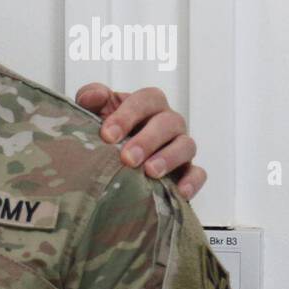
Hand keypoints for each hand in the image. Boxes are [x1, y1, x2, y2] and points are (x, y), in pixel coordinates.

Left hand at [75, 84, 205, 198]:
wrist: (110, 164)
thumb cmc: (107, 133)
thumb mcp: (94, 112)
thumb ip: (91, 98)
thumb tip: (93, 96)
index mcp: (147, 105)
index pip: (145, 100)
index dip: (127, 115)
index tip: (107, 135)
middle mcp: (168, 122)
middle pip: (168, 122)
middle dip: (147, 140)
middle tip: (128, 158)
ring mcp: (180, 146)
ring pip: (186, 145)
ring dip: (169, 158)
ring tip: (150, 172)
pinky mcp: (186, 170)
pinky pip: (198, 173)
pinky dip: (192, 181)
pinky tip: (180, 191)